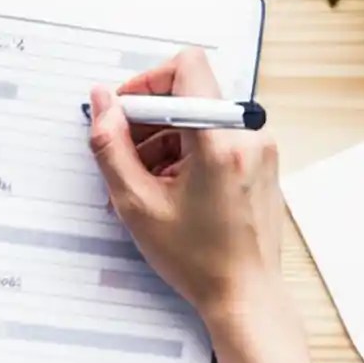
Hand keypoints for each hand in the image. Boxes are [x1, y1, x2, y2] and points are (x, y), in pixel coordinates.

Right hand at [86, 48, 283, 320]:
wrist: (245, 295)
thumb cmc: (198, 259)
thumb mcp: (136, 204)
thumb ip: (111, 146)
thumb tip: (102, 103)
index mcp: (220, 140)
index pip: (187, 67)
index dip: (147, 82)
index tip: (125, 111)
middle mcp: (248, 134)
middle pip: (189, 94)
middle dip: (149, 119)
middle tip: (125, 157)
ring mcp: (260, 147)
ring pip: (200, 116)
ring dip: (165, 139)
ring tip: (146, 182)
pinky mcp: (262, 160)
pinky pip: (216, 134)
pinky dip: (187, 150)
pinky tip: (170, 187)